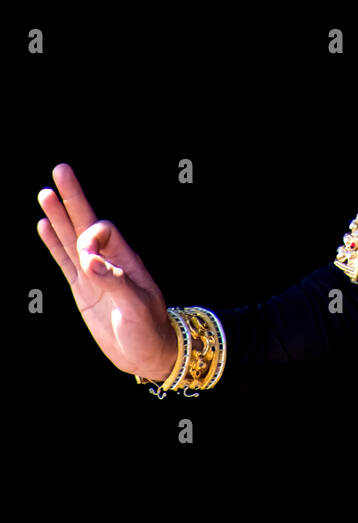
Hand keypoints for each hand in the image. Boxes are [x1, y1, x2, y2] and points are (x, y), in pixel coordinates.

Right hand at [37, 164, 175, 379]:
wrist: (146, 353)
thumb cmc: (148, 329)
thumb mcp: (136, 307)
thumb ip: (114, 282)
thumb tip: (89, 262)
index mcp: (125, 258)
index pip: (103, 231)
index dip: (91, 237)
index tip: (89, 263)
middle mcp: (108, 260)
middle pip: (86, 222)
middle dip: (73, 197)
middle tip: (60, 169)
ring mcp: (93, 274)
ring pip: (70, 239)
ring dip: (58, 216)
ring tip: (45, 193)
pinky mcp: (82, 290)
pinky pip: (63, 261)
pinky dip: (53, 244)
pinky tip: (44, 226)